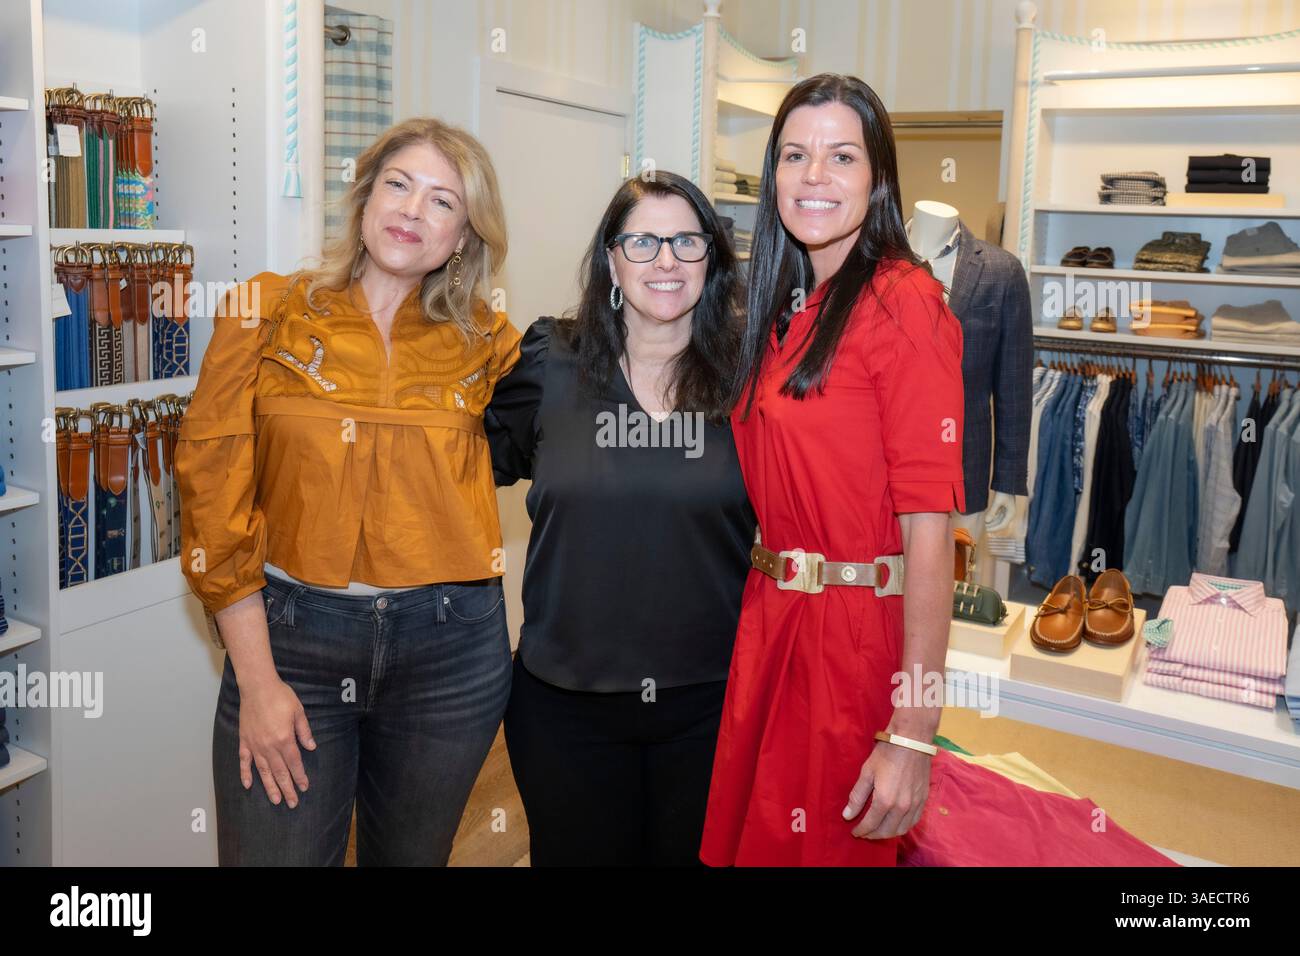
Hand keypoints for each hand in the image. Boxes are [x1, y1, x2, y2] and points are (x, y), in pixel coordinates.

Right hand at [237, 678, 315, 807]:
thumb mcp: (298, 711)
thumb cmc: (280, 696)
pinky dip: (245, 774)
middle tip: (292, 803)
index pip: (294, 763)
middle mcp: (269, 746)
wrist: (257, 686)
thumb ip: (304, 731)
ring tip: (276, 800)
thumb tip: (311, 747)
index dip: (300, 777)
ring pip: (263, 771)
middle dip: (287, 789)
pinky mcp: (244, 741)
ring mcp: (255, 745)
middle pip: (280, 772)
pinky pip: (244, 761)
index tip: (304, 787)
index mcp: (284, 739)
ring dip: (270, 787)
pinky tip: (248, 785)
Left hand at [842, 739, 930, 838]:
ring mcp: (915, 805)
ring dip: (888, 833)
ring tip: (878, 830)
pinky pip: (913, 822)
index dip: (861, 830)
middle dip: (873, 835)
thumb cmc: (886, 753)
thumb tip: (847, 815)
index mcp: (885, 801)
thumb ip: (857, 796)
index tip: (854, 832)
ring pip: (901, 829)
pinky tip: (895, 823)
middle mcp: (902, 807)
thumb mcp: (867, 772)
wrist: (912, 740)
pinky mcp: (924, 800)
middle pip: (886, 831)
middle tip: (864, 833)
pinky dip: (902, 827)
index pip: (871, 824)